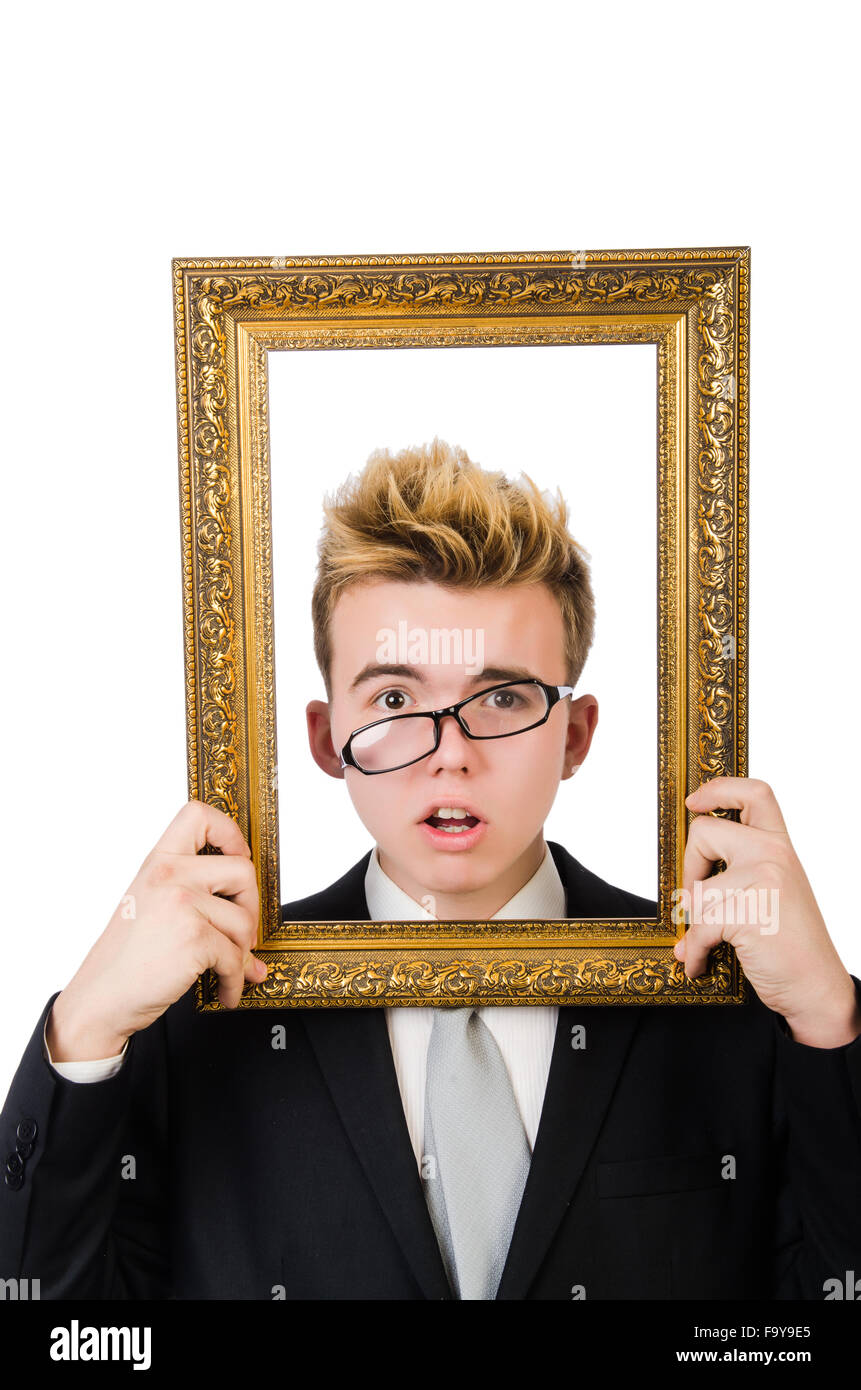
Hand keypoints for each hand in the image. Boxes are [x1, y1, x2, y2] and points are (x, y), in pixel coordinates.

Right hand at [46, 800, 266, 1061]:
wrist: (100, 997)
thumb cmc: (126, 957)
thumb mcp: (150, 907)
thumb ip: (194, 897)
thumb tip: (252, 917)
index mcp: (158, 862)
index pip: (199, 815)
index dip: (229, 832)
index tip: (238, 856)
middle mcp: (169, 875)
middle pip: (243, 870)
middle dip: (252, 907)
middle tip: (241, 932)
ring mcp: (182, 904)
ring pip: (244, 920)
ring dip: (243, 951)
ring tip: (229, 969)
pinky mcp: (194, 938)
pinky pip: (236, 957)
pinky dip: (235, 980)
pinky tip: (226, 990)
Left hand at [675, 776, 860, 1047]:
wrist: (817, 989)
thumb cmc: (793, 946)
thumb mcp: (775, 893)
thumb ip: (741, 872)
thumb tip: (685, 879)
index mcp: (780, 846)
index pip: (754, 793)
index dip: (718, 789)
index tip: (694, 802)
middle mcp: (773, 855)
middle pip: (704, 831)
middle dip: (688, 867)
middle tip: (694, 897)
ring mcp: (763, 880)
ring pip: (698, 889)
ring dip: (692, 925)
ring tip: (701, 946)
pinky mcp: (750, 911)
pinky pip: (699, 926)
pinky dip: (694, 951)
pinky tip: (699, 963)